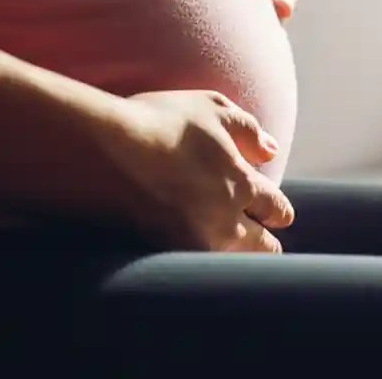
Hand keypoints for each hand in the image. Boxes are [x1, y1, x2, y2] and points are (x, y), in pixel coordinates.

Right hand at [116, 89, 293, 252]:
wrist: (103, 153)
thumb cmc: (158, 122)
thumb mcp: (211, 108)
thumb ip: (247, 129)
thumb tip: (271, 150)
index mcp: (241, 183)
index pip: (277, 208)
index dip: (278, 211)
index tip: (275, 214)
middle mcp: (226, 221)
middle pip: (263, 247)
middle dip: (265, 244)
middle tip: (260, 242)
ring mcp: (194, 244)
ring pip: (232, 264)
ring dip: (234, 258)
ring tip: (226, 253)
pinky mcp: (164, 259)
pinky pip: (194, 273)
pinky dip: (198, 269)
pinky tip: (191, 263)